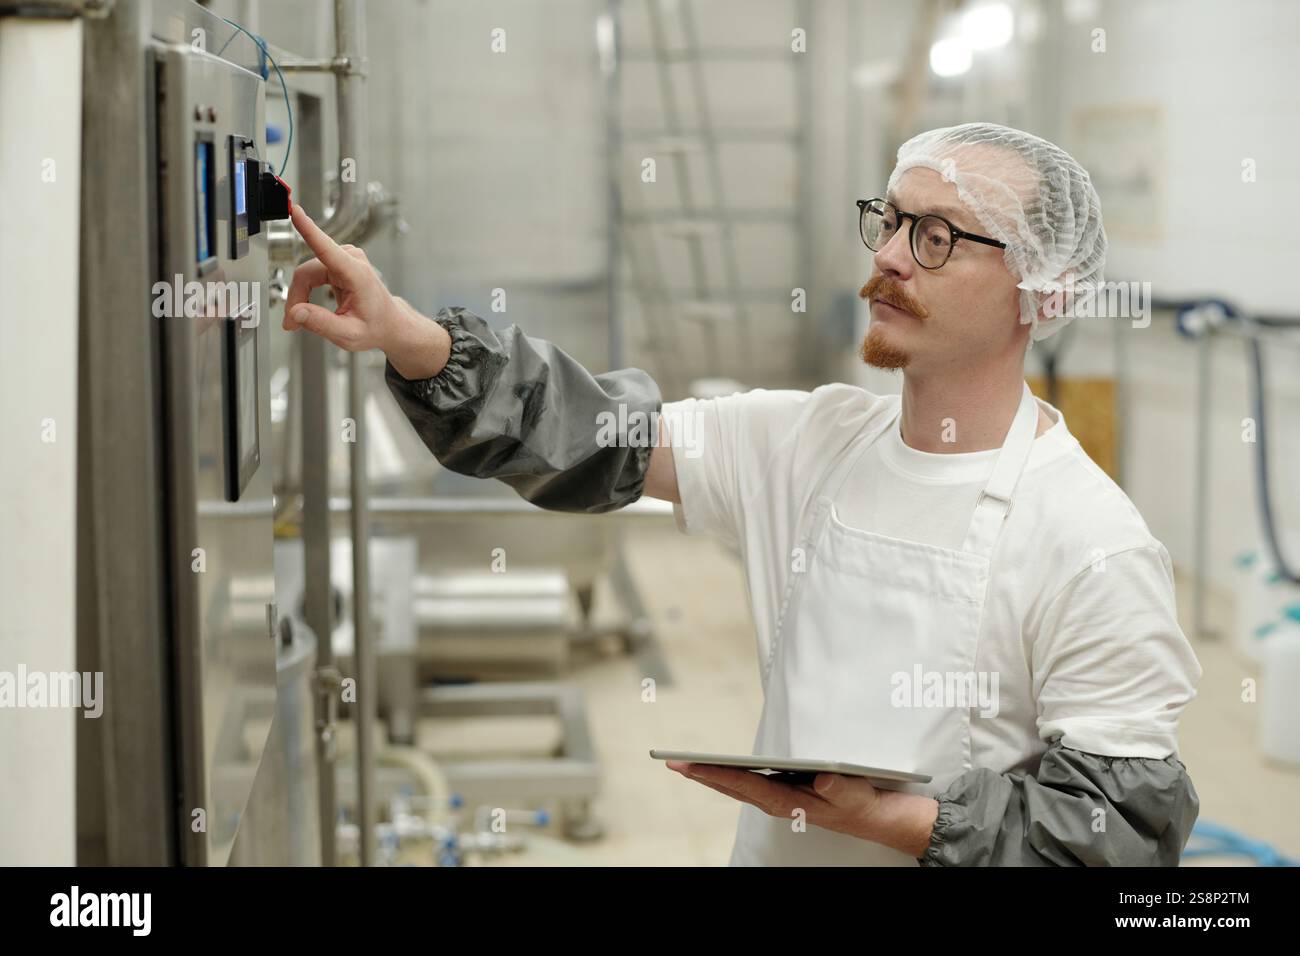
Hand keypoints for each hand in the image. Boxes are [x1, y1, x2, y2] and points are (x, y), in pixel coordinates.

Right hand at [284, 202, 405, 352]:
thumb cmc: (375, 327)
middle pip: (306, 273)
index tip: (296, 211)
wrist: (389, 323)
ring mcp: (344, 258)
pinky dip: (305, 294)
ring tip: (301, 320)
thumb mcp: (349, 335)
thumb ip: (321, 324)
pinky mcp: (337, 262)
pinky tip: (307, 309)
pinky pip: (310, 275)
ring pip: (305, 274)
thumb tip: (297, 312)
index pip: (327, 249)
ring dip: (300, 297)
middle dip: (296, 299)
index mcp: (356, 274)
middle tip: (293, 324)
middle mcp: (350, 260)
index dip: (308, 229)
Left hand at [665, 761, 937, 856]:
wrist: (885, 820)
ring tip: (690, 764)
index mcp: (791, 803)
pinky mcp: (793, 793)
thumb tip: (821, 777)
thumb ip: (838, 787)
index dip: (716, 775)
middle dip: (704, 775)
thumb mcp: (855, 795)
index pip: (745, 785)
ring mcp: (786, 799)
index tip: (691, 766)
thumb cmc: (866, 806)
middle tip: (674, 763)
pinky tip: (725, 768)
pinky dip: (736, 776)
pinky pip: (756, 784)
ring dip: (716, 775)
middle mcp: (783, 803)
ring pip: (742, 787)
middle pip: (735, 787)